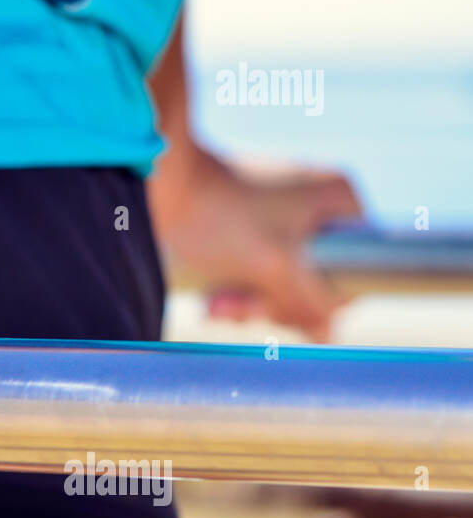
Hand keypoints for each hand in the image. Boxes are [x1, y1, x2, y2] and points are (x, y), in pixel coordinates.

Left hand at [147, 144, 362, 340]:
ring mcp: (284, 215)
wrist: (159, 182)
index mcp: (339, 201)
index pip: (357, 271)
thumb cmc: (218, 217)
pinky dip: (238, 287)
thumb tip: (329, 334)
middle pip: (316, 280)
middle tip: (241, 308)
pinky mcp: (252, 226)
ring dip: (251, 300)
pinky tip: (214, 298)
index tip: (286, 310)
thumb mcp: (273, 267)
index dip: (323, 302)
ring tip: (220, 303)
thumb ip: (309, 302)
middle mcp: (319, 205)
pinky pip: (258, 270)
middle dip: (274, 302)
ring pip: (282, 280)